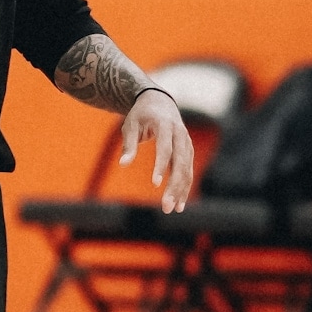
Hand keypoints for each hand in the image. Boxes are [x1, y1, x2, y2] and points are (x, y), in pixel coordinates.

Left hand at [120, 90, 193, 211]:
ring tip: (173, 209)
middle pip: (180, 162)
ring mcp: (186, 142)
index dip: (160, 166)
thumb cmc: (141, 114)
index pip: (165, 148)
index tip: (155, 184)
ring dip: (181, 190)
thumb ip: (128, 145)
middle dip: (174, 185)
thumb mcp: (130, 125)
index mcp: (165, 125)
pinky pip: (188, 170)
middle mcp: (180, 134)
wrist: (159, 101)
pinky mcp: (188, 150)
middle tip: (166, 206)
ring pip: (187, 169)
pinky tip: (180, 203)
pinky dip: (185, 186)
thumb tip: (123, 164)